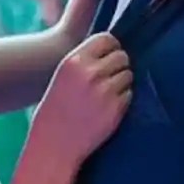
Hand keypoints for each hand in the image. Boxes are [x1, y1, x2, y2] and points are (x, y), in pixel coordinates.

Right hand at [31, 33, 132, 165]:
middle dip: (119, 65)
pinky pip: (129, 94)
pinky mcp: (116, 109)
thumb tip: (112, 50)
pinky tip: (108, 107)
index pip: (106, 39)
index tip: (110, 56)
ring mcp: (105, 91)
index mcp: (74, 61)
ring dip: (122, 82)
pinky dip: (123, 99)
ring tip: (107, 94)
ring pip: (128, 75)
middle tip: (110, 78)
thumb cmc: (55, 110)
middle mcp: (90, 73)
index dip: (111, 47)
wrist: (54, 144)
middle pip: (122, 56)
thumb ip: (84, 60)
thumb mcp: (62, 76)